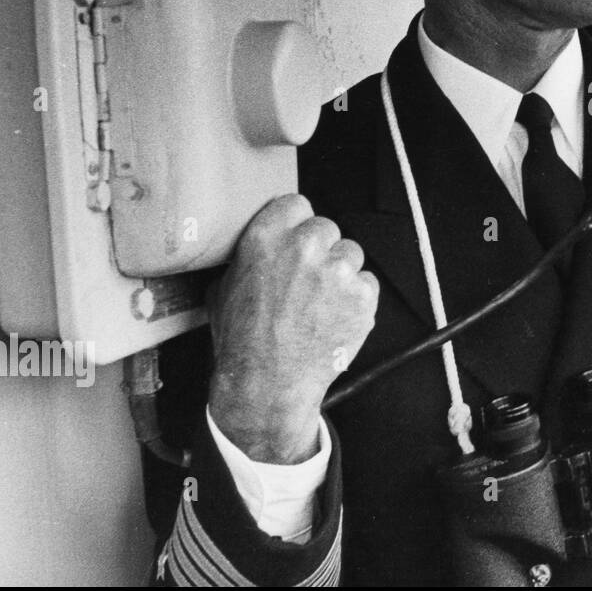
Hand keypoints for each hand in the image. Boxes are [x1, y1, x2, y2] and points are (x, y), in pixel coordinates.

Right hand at [207, 194, 378, 463]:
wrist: (267, 385)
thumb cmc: (242, 343)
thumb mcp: (224, 289)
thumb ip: (248, 258)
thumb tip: (259, 246)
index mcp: (266, 238)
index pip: (297, 204)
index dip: (296, 224)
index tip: (295, 240)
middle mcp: (304, 247)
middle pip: (326, 228)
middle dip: (319, 250)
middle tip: (307, 280)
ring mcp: (338, 271)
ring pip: (350, 254)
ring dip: (340, 273)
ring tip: (320, 304)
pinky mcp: (363, 295)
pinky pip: (367, 283)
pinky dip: (356, 299)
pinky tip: (334, 317)